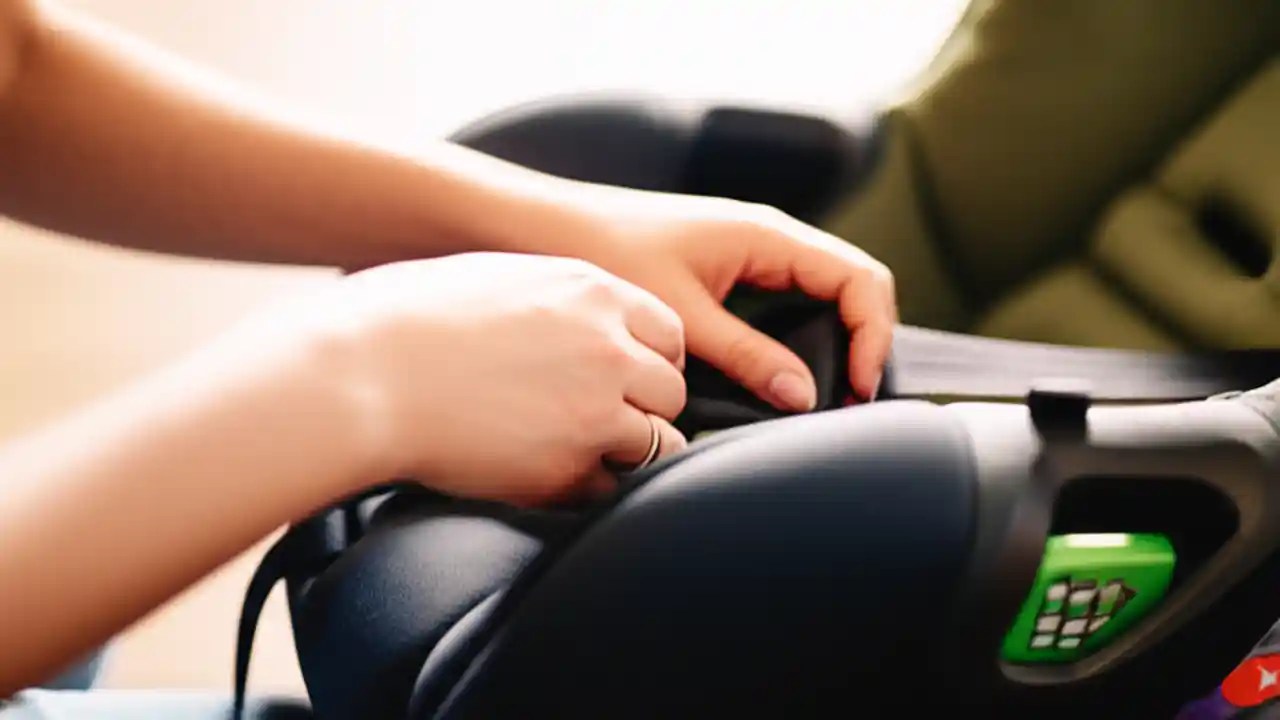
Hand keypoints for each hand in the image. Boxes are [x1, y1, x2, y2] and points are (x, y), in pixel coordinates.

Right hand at [245, 252, 688, 506]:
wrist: (363, 373)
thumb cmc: (408, 320)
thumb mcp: (498, 281)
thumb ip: (555, 302)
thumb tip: (572, 323)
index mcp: (592, 291)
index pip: (669, 331)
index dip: (653, 359)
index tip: (632, 376)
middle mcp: (608, 346)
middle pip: (672, 390)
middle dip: (647, 407)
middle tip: (606, 421)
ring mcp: (594, 408)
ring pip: (660, 444)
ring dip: (628, 453)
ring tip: (580, 454)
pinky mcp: (568, 465)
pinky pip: (611, 488)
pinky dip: (590, 489)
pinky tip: (550, 478)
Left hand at [556, 189, 896, 410]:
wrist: (553, 227)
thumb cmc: (610, 253)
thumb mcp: (683, 316)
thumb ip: (745, 357)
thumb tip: (803, 396)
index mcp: (768, 235)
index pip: (861, 279)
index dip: (874, 336)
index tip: (858, 389)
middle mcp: (772, 237)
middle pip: (856, 285)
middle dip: (867, 341)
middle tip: (852, 401)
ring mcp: (755, 251)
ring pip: (828, 292)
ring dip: (841, 338)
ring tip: (832, 394)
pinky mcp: (734, 269)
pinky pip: (794, 298)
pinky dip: (808, 334)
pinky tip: (791, 373)